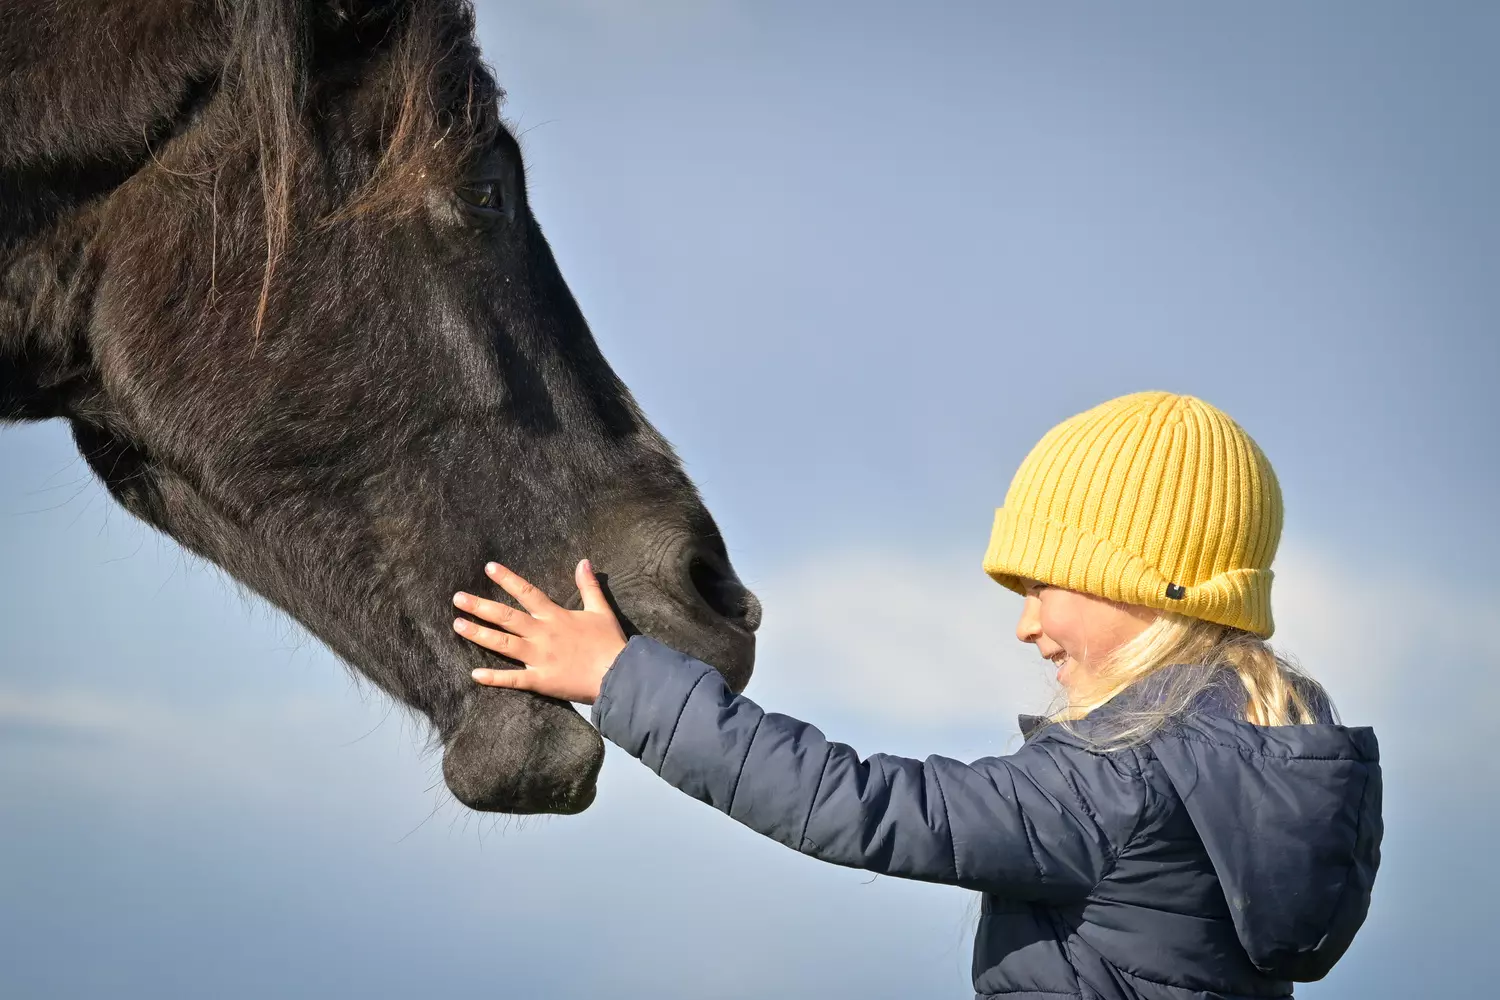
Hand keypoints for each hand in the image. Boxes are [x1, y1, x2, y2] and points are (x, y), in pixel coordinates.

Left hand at [453, 559, 626, 704]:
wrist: (618, 674)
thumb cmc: (610, 643)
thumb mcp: (600, 610)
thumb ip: (588, 586)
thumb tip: (583, 561)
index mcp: (555, 616)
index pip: (527, 592)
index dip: (507, 579)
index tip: (488, 568)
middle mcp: (542, 634)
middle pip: (506, 617)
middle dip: (480, 606)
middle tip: (457, 598)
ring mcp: (539, 658)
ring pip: (503, 644)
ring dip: (479, 634)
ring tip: (458, 625)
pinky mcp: (540, 680)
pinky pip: (513, 679)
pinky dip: (494, 678)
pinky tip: (475, 674)